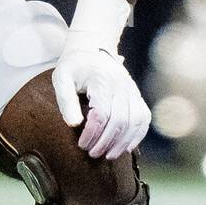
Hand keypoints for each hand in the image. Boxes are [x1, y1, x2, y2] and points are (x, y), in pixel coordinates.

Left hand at [52, 39, 150, 159]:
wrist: (92, 48)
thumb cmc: (74, 66)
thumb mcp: (62, 78)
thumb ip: (66, 100)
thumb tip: (74, 124)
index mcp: (101, 81)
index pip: (101, 113)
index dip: (92, 133)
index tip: (81, 144)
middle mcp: (121, 85)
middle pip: (120, 120)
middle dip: (106, 142)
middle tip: (92, 154)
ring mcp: (132, 90)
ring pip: (135, 122)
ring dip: (122, 142)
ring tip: (108, 155)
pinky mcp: (136, 96)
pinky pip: (143, 118)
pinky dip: (137, 135)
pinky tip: (126, 148)